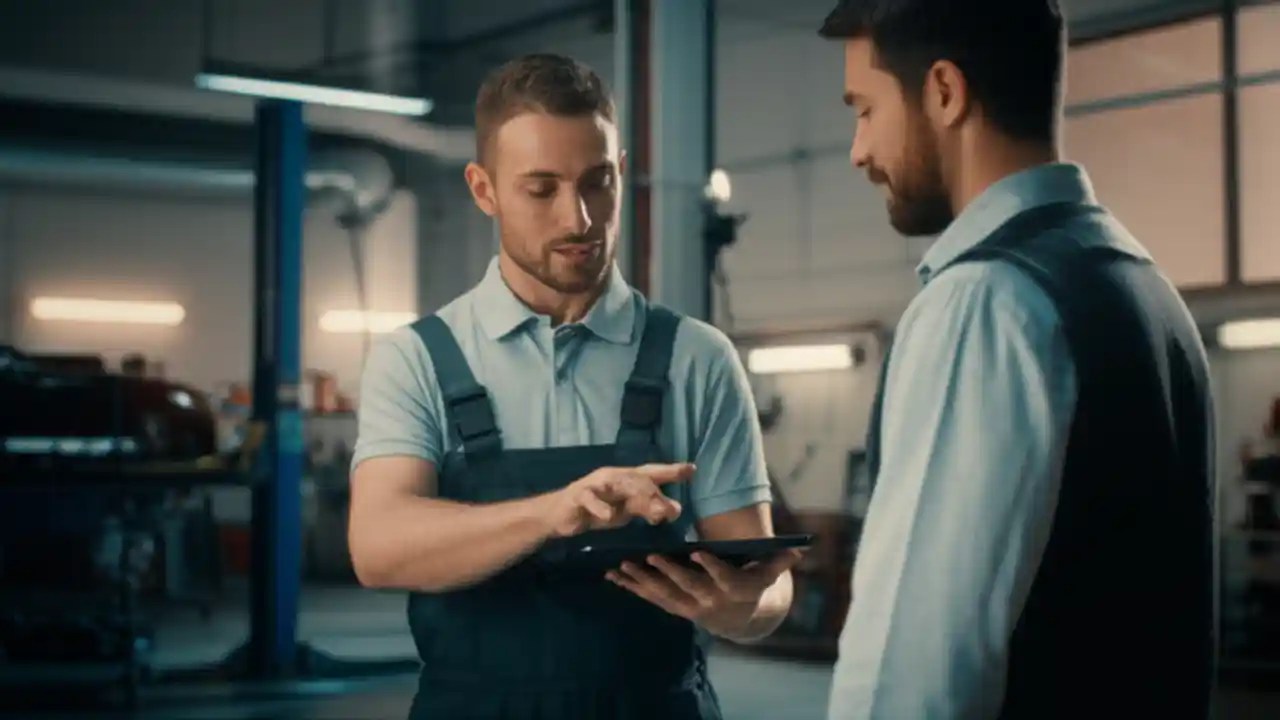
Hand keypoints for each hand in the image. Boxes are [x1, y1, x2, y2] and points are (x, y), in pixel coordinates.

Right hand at [545, 463, 693, 538]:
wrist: (560, 514)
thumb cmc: (596, 509)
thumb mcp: (626, 511)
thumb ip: (648, 509)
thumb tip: (676, 509)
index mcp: (626, 479)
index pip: (652, 472)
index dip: (671, 471)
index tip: (691, 469)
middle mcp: (613, 476)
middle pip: (639, 479)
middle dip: (657, 493)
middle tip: (672, 511)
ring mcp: (596, 483)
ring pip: (619, 485)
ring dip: (637, 497)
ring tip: (653, 514)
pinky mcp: (579, 495)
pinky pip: (591, 499)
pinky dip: (601, 507)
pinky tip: (610, 517)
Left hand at [606, 548, 804, 636]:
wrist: (742, 619)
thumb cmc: (754, 585)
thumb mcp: (768, 574)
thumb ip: (778, 561)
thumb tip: (797, 549)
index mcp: (735, 589)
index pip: (724, 578)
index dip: (712, 567)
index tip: (698, 551)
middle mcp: (711, 601)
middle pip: (689, 587)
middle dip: (669, 572)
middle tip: (651, 555)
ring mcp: (690, 607)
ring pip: (665, 595)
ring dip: (643, 581)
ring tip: (623, 566)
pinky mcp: (675, 608)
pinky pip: (653, 599)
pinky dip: (633, 588)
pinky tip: (615, 577)